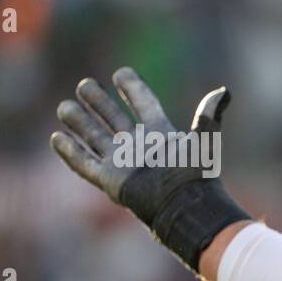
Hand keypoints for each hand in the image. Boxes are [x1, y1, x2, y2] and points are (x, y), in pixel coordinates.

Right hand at [50, 67, 249, 269]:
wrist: (184, 207)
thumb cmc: (196, 177)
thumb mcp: (203, 142)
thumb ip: (209, 115)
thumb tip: (224, 91)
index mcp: (160, 133)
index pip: (143, 104)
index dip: (133, 88)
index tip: (121, 73)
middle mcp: (139, 146)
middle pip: (114, 118)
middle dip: (99, 102)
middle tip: (85, 84)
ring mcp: (122, 162)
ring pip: (95, 137)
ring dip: (79, 122)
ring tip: (65, 106)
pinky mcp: (110, 179)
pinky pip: (84, 163)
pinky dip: (70, 152)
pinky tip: (57, 138)